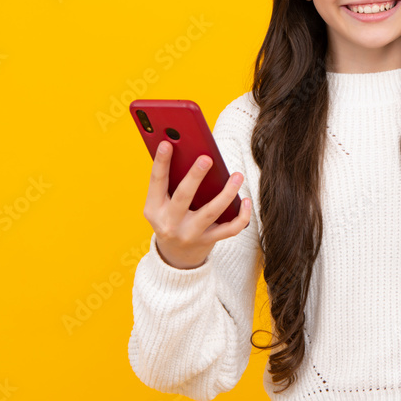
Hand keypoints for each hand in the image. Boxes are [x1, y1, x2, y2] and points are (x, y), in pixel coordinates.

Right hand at [142, 140, 251, 268]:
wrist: (175, 257)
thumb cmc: (171, 218)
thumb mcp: (162, 204)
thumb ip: (172, 183)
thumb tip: (190, 152)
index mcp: (154, 209)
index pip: (156, 182)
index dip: (161, 162)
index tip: (167, 143)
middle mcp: (170, 223)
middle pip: (183, 197)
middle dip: (195, 177)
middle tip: (207, 158)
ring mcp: (189, 234)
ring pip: (210, 212)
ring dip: (226, 193)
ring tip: (237, 175)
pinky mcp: (207, 242)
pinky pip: (228, 229)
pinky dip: (241, 216)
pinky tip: (246, 200)